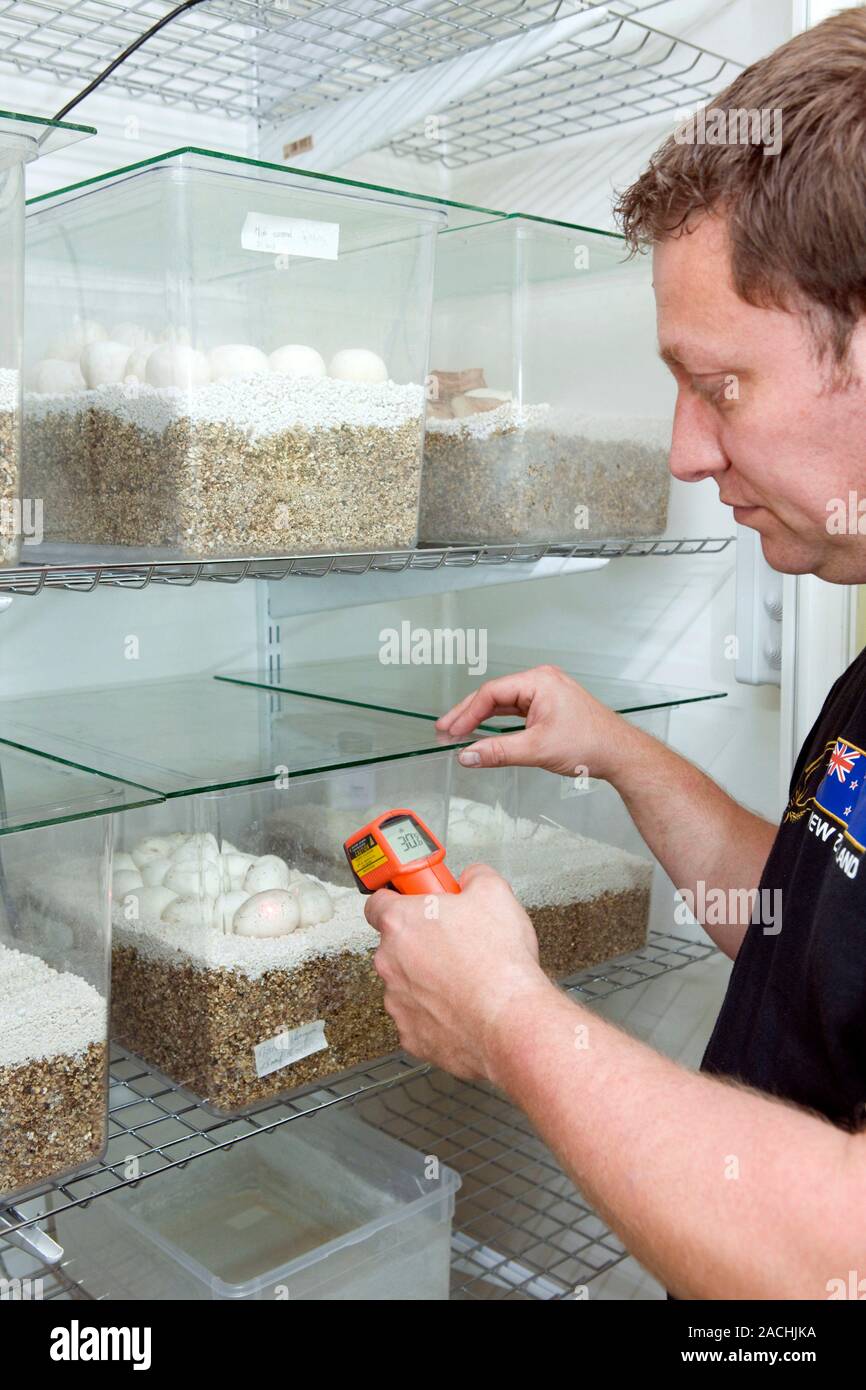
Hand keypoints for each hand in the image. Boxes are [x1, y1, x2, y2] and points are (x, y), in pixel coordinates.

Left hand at [364, 863, 554, 1082]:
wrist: (510, 1021)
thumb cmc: (499, 963)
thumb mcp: (495, 893)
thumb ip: (475, 877)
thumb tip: (472, 878)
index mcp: (401, 924)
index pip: (377, 903)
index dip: (397, 900)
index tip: (414, 902)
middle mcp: (390, 963)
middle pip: (396, 946)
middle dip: (422, 943)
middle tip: (456, 943)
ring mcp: (398, 1002)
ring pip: (408, 984)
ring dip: (429, 980)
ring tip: (467, 979)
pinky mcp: (411, 1036)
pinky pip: (419, 1019)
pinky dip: (437, 1015)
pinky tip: (464, 1008)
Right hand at [436, 664, 626, 780]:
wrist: (619, 754)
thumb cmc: (590, 744)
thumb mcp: (537, 750)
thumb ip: (498, 752)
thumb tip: (468, 755)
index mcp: (539, 681)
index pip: (492, 693)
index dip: (467, 713)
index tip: (451, 732)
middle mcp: (541, 681)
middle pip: (494, 695)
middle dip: (468, 714)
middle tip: (444, 730)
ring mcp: (545, 693)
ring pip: (504, 703)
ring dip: (481, 718)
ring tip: (457, 731)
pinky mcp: (549, 707)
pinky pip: (515, 710)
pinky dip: (498, 722)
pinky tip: (484, 731)